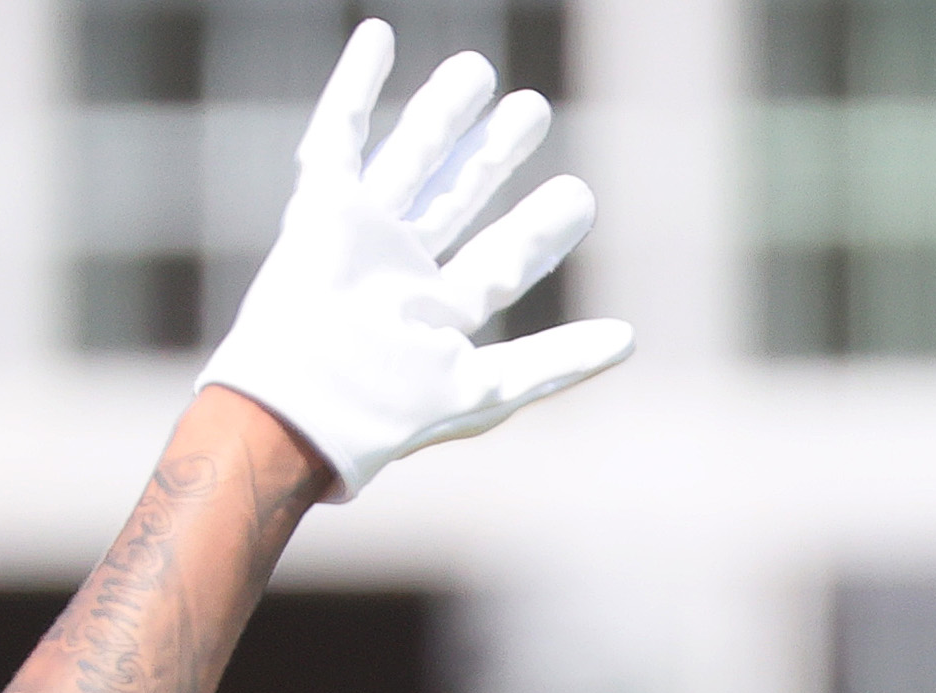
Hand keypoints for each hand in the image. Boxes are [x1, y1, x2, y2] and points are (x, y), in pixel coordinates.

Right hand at [199, 19, 633, 501]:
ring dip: (442, 114)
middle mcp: (401, 272)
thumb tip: (630, 340)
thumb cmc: (392, 411)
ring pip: (410, 159)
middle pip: (459, 197)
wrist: (306, 407)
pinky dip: (355, 84)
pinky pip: (340, 133)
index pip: (501, 261)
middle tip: (533, 109)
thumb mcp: (489, 390)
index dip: (540, 230)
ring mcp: (362, 237)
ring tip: (478, 70)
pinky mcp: (321, 208)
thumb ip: (555, 363)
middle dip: (495, 155)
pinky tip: (378, 37)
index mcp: (439, 316)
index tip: (578, 194)